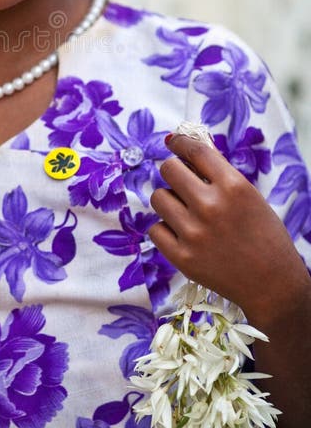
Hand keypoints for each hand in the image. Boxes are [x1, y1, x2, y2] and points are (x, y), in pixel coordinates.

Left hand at [149, 133, 308, 329]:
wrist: (272, 284)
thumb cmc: (263, 236)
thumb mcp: (249, 196)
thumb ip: (219, 174)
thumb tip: (183, 147)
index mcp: (233, 186)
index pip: (195, 150)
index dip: (180, 143)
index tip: (174, 143)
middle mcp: (211, 205)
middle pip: (168, 169)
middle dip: (173, 172)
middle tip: (181, 182)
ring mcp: (194, 232)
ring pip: (158, 197)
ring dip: (169, 201)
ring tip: (186, 212)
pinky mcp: (182, 256)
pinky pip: (155, 228)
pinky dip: (166, 229)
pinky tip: (183, 234)